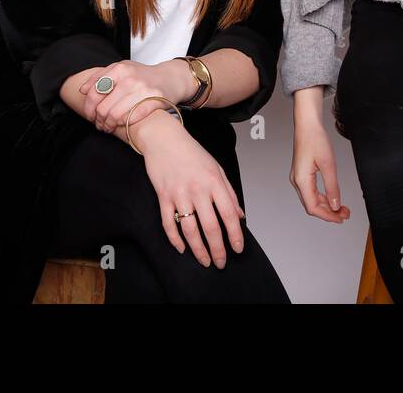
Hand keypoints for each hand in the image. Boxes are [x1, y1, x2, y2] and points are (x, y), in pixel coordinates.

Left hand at [78, 58, 192, 132]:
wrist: (169, 79)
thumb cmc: (142, 75)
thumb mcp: (121, 68)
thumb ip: (99, 77)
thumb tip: (82, 90)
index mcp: (120, 69)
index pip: (94, 92)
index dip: (88, 107)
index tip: (90, 115)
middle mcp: (130, 79)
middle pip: (103, 108)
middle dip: (98, 120)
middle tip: (99, 124)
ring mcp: (142, 90)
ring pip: (114, 116)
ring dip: (108, 125)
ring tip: (108, 127)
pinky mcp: (153, 102)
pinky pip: (130, 119)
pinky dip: (123, 125)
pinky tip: (122, 125)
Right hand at [138, 114, 246, 268]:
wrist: (164, 139)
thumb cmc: (191, 153)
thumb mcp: (216, 168)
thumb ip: (229, 193)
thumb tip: (239, 215)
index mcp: (214, 182)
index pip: (229, 214)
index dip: (235, 235)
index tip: (238, 249)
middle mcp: (198, 190)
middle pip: (210, 227)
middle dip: (218, 249)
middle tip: (221, 262)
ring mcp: (179, 194)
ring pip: (190, 230)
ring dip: (198, 250)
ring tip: (205, 261)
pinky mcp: (163, 197)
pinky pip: (168, 223)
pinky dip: (175, 239)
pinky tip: (182, 249)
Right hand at [290, 89, 350, 223]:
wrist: (307, 124)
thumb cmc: (315, 139)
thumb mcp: (328, 164)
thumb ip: (332, 187)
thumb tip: (336, 205)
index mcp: (301, 180)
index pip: (313, 207)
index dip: (328, 216)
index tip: (340, 218)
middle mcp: (297, 181)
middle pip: (312, 205)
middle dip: (329, 212)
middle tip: (345, 214)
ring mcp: (298, 178)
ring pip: (312, 199)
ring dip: (327, 205)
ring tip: (341, 207)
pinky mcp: (302, 174)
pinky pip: (311, 191)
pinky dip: (323, 197)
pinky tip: (332, 198)